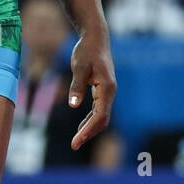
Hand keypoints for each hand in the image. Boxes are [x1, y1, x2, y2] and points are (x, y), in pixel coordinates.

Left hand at [66, 25, 116, 149]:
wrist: (96, 38)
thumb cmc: (87, 51)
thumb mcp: (78, 67)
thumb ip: (76, 86)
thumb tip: (73, 106)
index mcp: (106, 88)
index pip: (99, 116)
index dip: (88, 130)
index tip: (75, 142)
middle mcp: (110, 92)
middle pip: (103, 119)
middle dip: (89, 133)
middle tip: (73, 145)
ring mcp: (108, 92)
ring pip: (102, 116)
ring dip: (90, 128)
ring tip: (76, 141)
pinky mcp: (103, 90)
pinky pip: (99, 110)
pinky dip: (90, 120)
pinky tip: (81, 127)